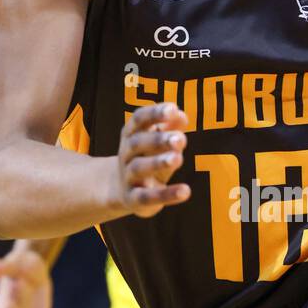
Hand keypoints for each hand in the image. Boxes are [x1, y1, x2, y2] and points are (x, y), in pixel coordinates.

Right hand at [118, 102, 190, 217]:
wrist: (122, 190)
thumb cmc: (147, 158)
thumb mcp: (159, 142)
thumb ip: (171, 128)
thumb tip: (182, 116)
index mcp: (132, 134)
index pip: (139, 119)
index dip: (155, 113)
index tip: (173, 109)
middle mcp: (126, 153)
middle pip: (138, 143)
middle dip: (159, 139)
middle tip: (180, 138)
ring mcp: (128, 176)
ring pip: (139, 167)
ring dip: (158, 163)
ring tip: (178, 158)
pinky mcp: (133, 198)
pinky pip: (147, 197)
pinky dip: (166, 195)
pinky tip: (186, 191)